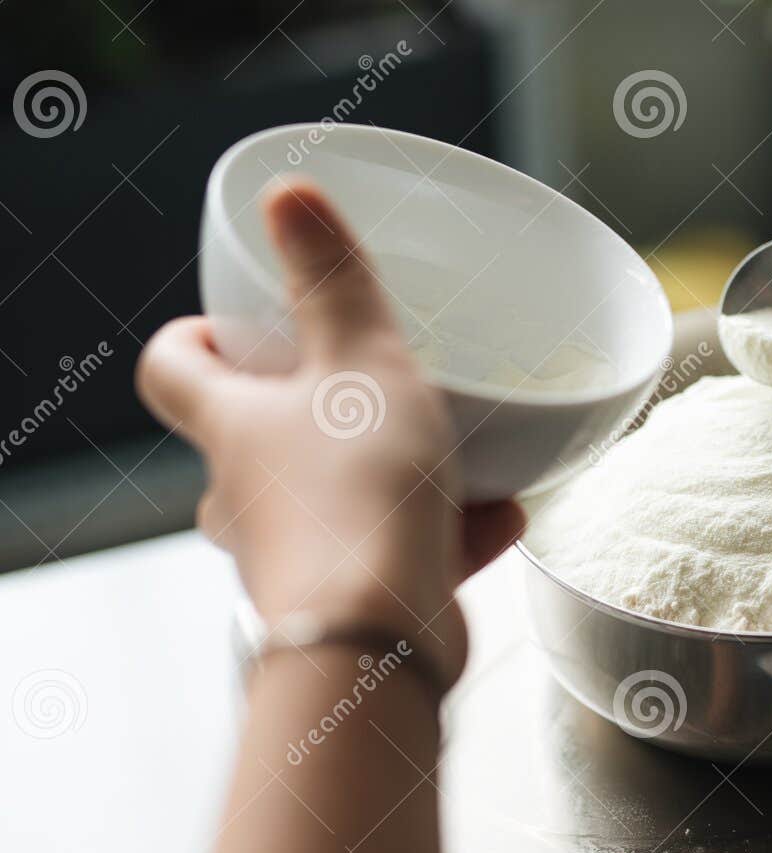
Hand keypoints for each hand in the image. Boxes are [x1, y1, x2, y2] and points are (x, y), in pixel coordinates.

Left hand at [138, 180, 523, 688]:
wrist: (377, 642)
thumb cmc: (359, 501)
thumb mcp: (363, 364)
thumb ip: (334, 282)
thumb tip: (288, 195)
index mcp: (232, 427)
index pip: (174, 369)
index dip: (195, 339)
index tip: (233, 326)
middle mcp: (247, 497)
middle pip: (257, 439)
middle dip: (313, 412)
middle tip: (367, 385)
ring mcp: (295, 557)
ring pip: (338, 500)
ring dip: (397, 476)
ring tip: (468, 459)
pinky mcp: (351, 604)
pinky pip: (397, 553)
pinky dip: (443, 533)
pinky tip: (500, 520)